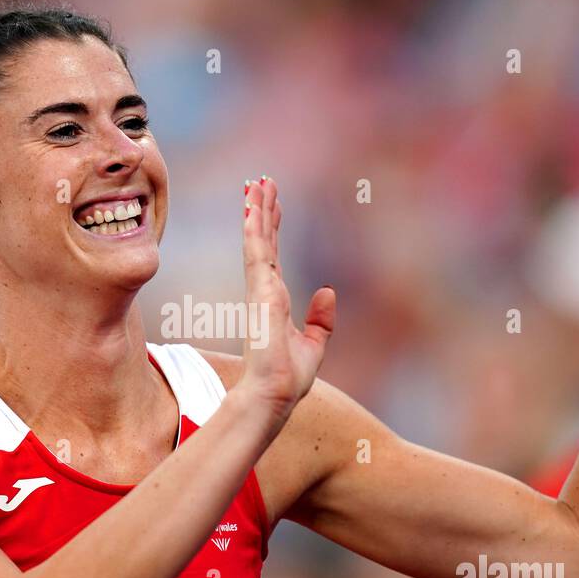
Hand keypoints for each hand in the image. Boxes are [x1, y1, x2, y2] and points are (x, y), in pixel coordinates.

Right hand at [235, 176, 334, 422]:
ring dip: (257, 210)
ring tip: (257, 182)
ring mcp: (261, 289)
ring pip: (258, 240)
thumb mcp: (314, 346)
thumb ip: (321, 320)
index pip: (273, 256)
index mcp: (275, 301)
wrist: (273, 395)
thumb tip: (328, 291)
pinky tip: (251, 207)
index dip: (271, 228)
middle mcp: (265, 290)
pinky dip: (254, 229)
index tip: (269, 205)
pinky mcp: (261, 292)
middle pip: (263, 241)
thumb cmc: (288, 378)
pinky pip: (257, 253)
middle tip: (260, 182)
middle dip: (262, 211)